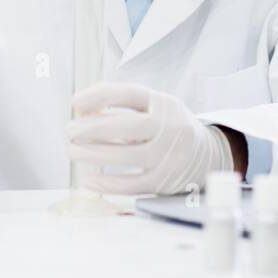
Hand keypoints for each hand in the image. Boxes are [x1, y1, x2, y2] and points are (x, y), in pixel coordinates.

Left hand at [66, 83, 234, 195]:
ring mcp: (168, 155)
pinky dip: (106, 183)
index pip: (128, 94)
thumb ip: (125, 108)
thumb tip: (82, 112)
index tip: (75, 101)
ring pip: (124, 156)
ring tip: (71, 151)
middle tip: (69, 131)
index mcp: (164, 103)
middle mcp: (169, 127)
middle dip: (90, 129)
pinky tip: (88, 180)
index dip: (99, 95)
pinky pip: (130, 184)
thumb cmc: (168, 128)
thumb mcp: (156, 109)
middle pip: (124, 126)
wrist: (208, 155)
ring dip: (92, 154)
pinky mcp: (164, 181)